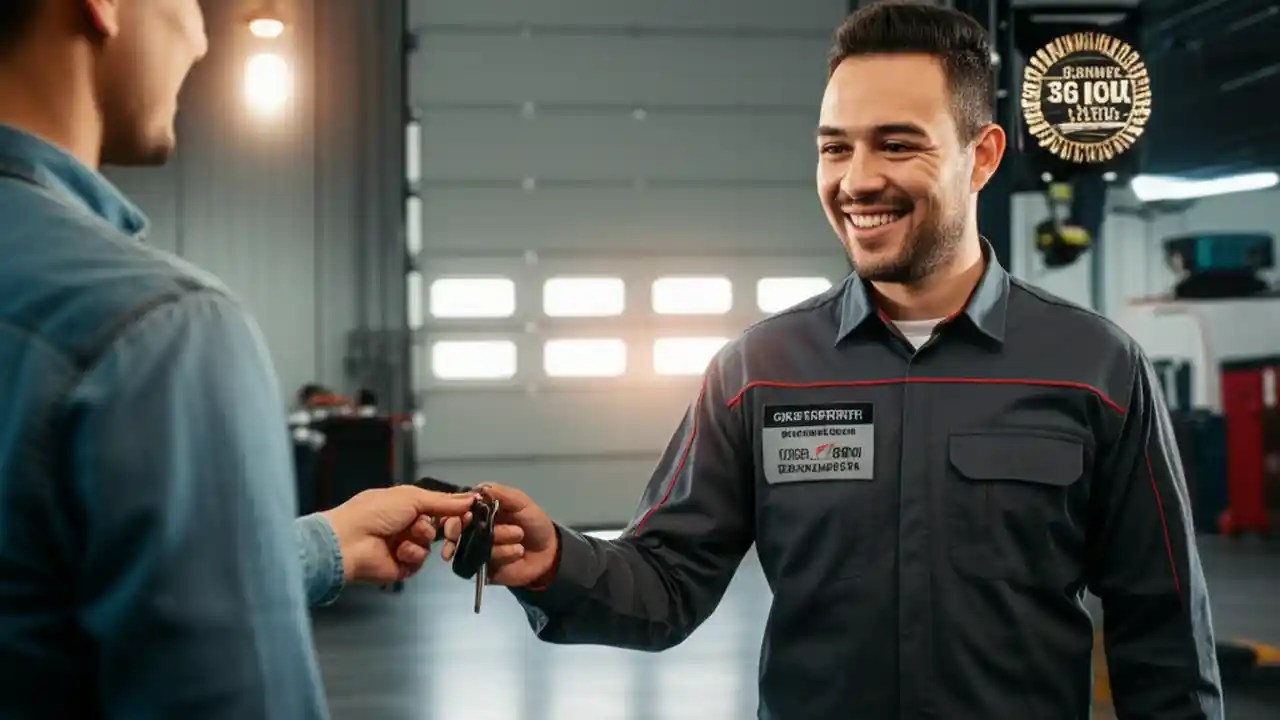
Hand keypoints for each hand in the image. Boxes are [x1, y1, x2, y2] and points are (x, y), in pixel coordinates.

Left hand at [321, 486, 476, 583]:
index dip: (454, 511)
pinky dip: (412, 554)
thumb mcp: (412, 498)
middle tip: (450, 529)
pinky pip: (420, 560)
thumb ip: (442, 501)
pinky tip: (398, 552)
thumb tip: (470, 498)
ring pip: (431, 544)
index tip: (469, 512)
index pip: (440, 507)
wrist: (349, 541)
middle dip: (448, 527)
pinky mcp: (402, 566)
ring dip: (422, 539)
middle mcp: (408, 524)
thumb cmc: (374, 512)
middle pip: (441, 527)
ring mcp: (405, 546)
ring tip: (406, 538)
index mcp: (408, 504)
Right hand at [442, 484, 556, 587]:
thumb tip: (478, 488)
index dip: (457, 512)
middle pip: (454, 531)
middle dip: (471, 530)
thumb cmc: (533, 522)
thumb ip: (501, 494)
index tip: (468, 513)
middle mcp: (471, 531)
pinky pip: (482, 563)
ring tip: (519, 537)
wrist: (547, 552)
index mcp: (477, 512)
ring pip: (473, 546)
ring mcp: (474, 551)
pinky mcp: (480, 569)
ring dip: (500, 540)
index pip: (455, 511)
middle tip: (494, 530)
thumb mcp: (521, 502)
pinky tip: (516, 552)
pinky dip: (502, 555)